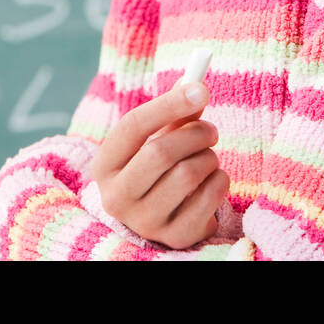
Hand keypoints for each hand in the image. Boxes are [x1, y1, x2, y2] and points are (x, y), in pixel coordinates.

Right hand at [91, 83, 230, 249]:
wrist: (164, 215)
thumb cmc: (159, 167)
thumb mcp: (157, 138)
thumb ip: (175, 114)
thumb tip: (197, 85)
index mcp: (104, 166)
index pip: (133, 126)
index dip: (169, 103)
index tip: (200, 88)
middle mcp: (116, 198)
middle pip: (160, 152)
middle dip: (195, 133)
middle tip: (211, 130)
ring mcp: (144, 222)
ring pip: (187, 175)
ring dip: (209, 157)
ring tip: (208, 157)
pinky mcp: (174, 238)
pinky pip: (209, 199)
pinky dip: (219, 181)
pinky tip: (212, 181)